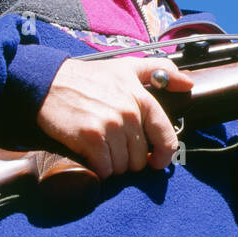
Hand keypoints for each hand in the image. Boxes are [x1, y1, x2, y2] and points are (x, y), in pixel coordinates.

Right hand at [37, 56, 193, 177]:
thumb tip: (188, 83)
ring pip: (123, 166)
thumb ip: (160, 71)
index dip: (163, 155)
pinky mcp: (90, 138)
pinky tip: (91, 154)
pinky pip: (105, 169)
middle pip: (141, 158)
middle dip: (129, 158)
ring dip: (112, 164)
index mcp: (142, 98)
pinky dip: (99, 167)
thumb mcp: (127, 67)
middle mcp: (129, 113)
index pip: (166, 137)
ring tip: (101, 148)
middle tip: (114, 146)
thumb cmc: (89, 77)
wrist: (49, 81)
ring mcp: (110, 126)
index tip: (155, 161)